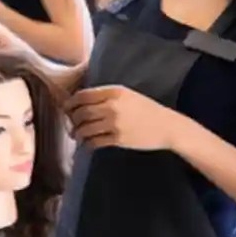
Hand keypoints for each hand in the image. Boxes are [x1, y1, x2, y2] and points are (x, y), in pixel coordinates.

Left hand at [66, 85, 182, 150]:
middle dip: (72, 119)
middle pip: (81, 112)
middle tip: (71, 124)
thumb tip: (81, 101)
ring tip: (77, 135)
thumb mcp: (127, 95)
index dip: (71, 103)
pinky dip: (87, 143)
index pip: (83, 95)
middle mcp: (112, 106)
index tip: (67, 108)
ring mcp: (115, 123)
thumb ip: (106, 95)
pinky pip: (94, 141)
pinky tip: (87, 144)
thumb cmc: (146, 109)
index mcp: (114, 92)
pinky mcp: (118, 139)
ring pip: (85, 128)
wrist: (168, 126)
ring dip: (77, 133)